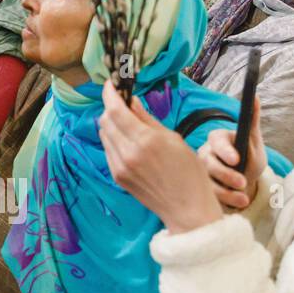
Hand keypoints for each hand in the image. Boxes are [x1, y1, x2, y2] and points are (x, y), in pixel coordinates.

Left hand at [98, 80, 222, 233]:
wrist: (187, 209)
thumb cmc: (189, 173)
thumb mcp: (174, 139)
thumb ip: (147, 119)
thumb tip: (132, 101)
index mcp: (144, 140)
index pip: (115, 110)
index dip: (109, 94)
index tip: (110, 84)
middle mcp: (127, 152)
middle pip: (105, 121)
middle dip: (111, 108)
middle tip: (122, 102)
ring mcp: (119, 166)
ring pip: (104, 135)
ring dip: (111, 124)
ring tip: (127, 122)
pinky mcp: (117, 176)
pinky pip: (108, 150)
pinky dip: (113, 140)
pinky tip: (128, 141)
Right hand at [198, 96, 267, 209]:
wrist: (244, 183)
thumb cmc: (249, 159)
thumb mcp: (254, 142)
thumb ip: (252, 122)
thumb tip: (255, 97)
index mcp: (217, 139)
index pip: (216, 140)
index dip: (225, 150)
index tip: (236, 159)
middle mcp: (204, 153)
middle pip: (208, 162)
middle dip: (226, 174)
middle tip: (242, 182)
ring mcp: (199, 172)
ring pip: (205, 180)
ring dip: (226, 191)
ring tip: (244, 198)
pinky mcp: (199, 188)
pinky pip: (207, 195)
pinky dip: (225, 200)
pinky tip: (239, 203)